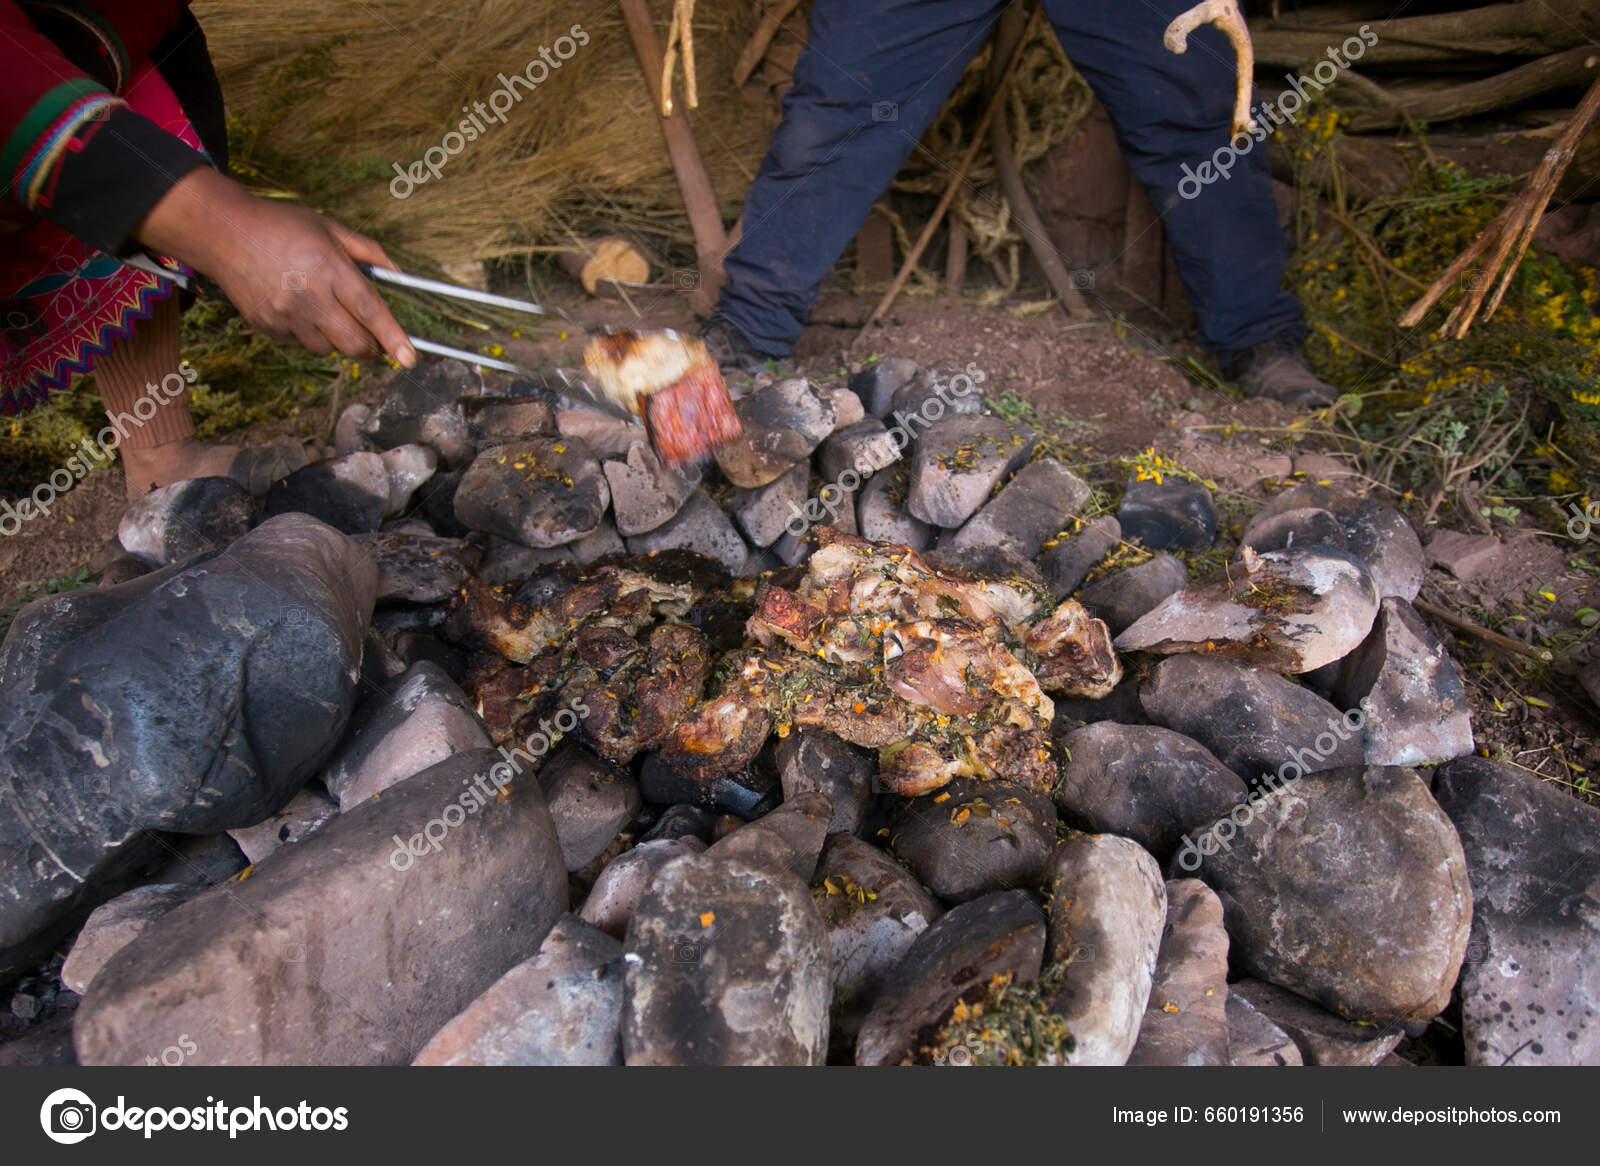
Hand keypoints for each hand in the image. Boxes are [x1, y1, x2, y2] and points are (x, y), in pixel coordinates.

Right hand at [136, 168, 416, 366]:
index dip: (392, 337)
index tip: (409, 358)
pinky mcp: (266, 325)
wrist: (222, 231)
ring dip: (337, 339)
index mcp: (329, 268)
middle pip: (353, 343)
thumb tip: (399, 275)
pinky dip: (309, 334)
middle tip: (374, 339)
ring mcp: (285, 314)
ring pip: (327, 348)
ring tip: (325, 309)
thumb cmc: (281, 225)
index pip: (369, 311)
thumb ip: (368, 252)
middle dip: (370, 347)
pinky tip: (299, 308)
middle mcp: (308, 296)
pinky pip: (301, 344)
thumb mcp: (330, 227)